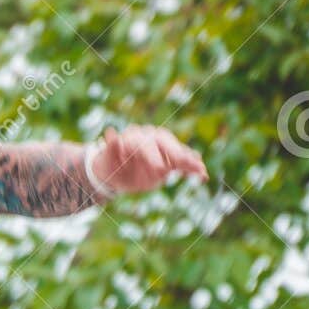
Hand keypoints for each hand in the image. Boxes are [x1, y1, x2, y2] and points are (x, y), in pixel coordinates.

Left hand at [91, 125, 207, 194]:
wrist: (114, 171)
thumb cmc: (110, 163)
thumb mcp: (106, 157)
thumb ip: (111, 146)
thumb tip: (109, 133)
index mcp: (138, 136)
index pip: (148, 144)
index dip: (154, 156)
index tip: (159, 170)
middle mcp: (153, 139)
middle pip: (168, 145)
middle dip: (177, 155)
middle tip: (187, 164)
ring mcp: (163, 149)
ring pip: (178, 153)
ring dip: (190, 161)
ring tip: (201, 169)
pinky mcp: (169, 161)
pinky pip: (182, 164)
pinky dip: (192, 169)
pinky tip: (203, 175)